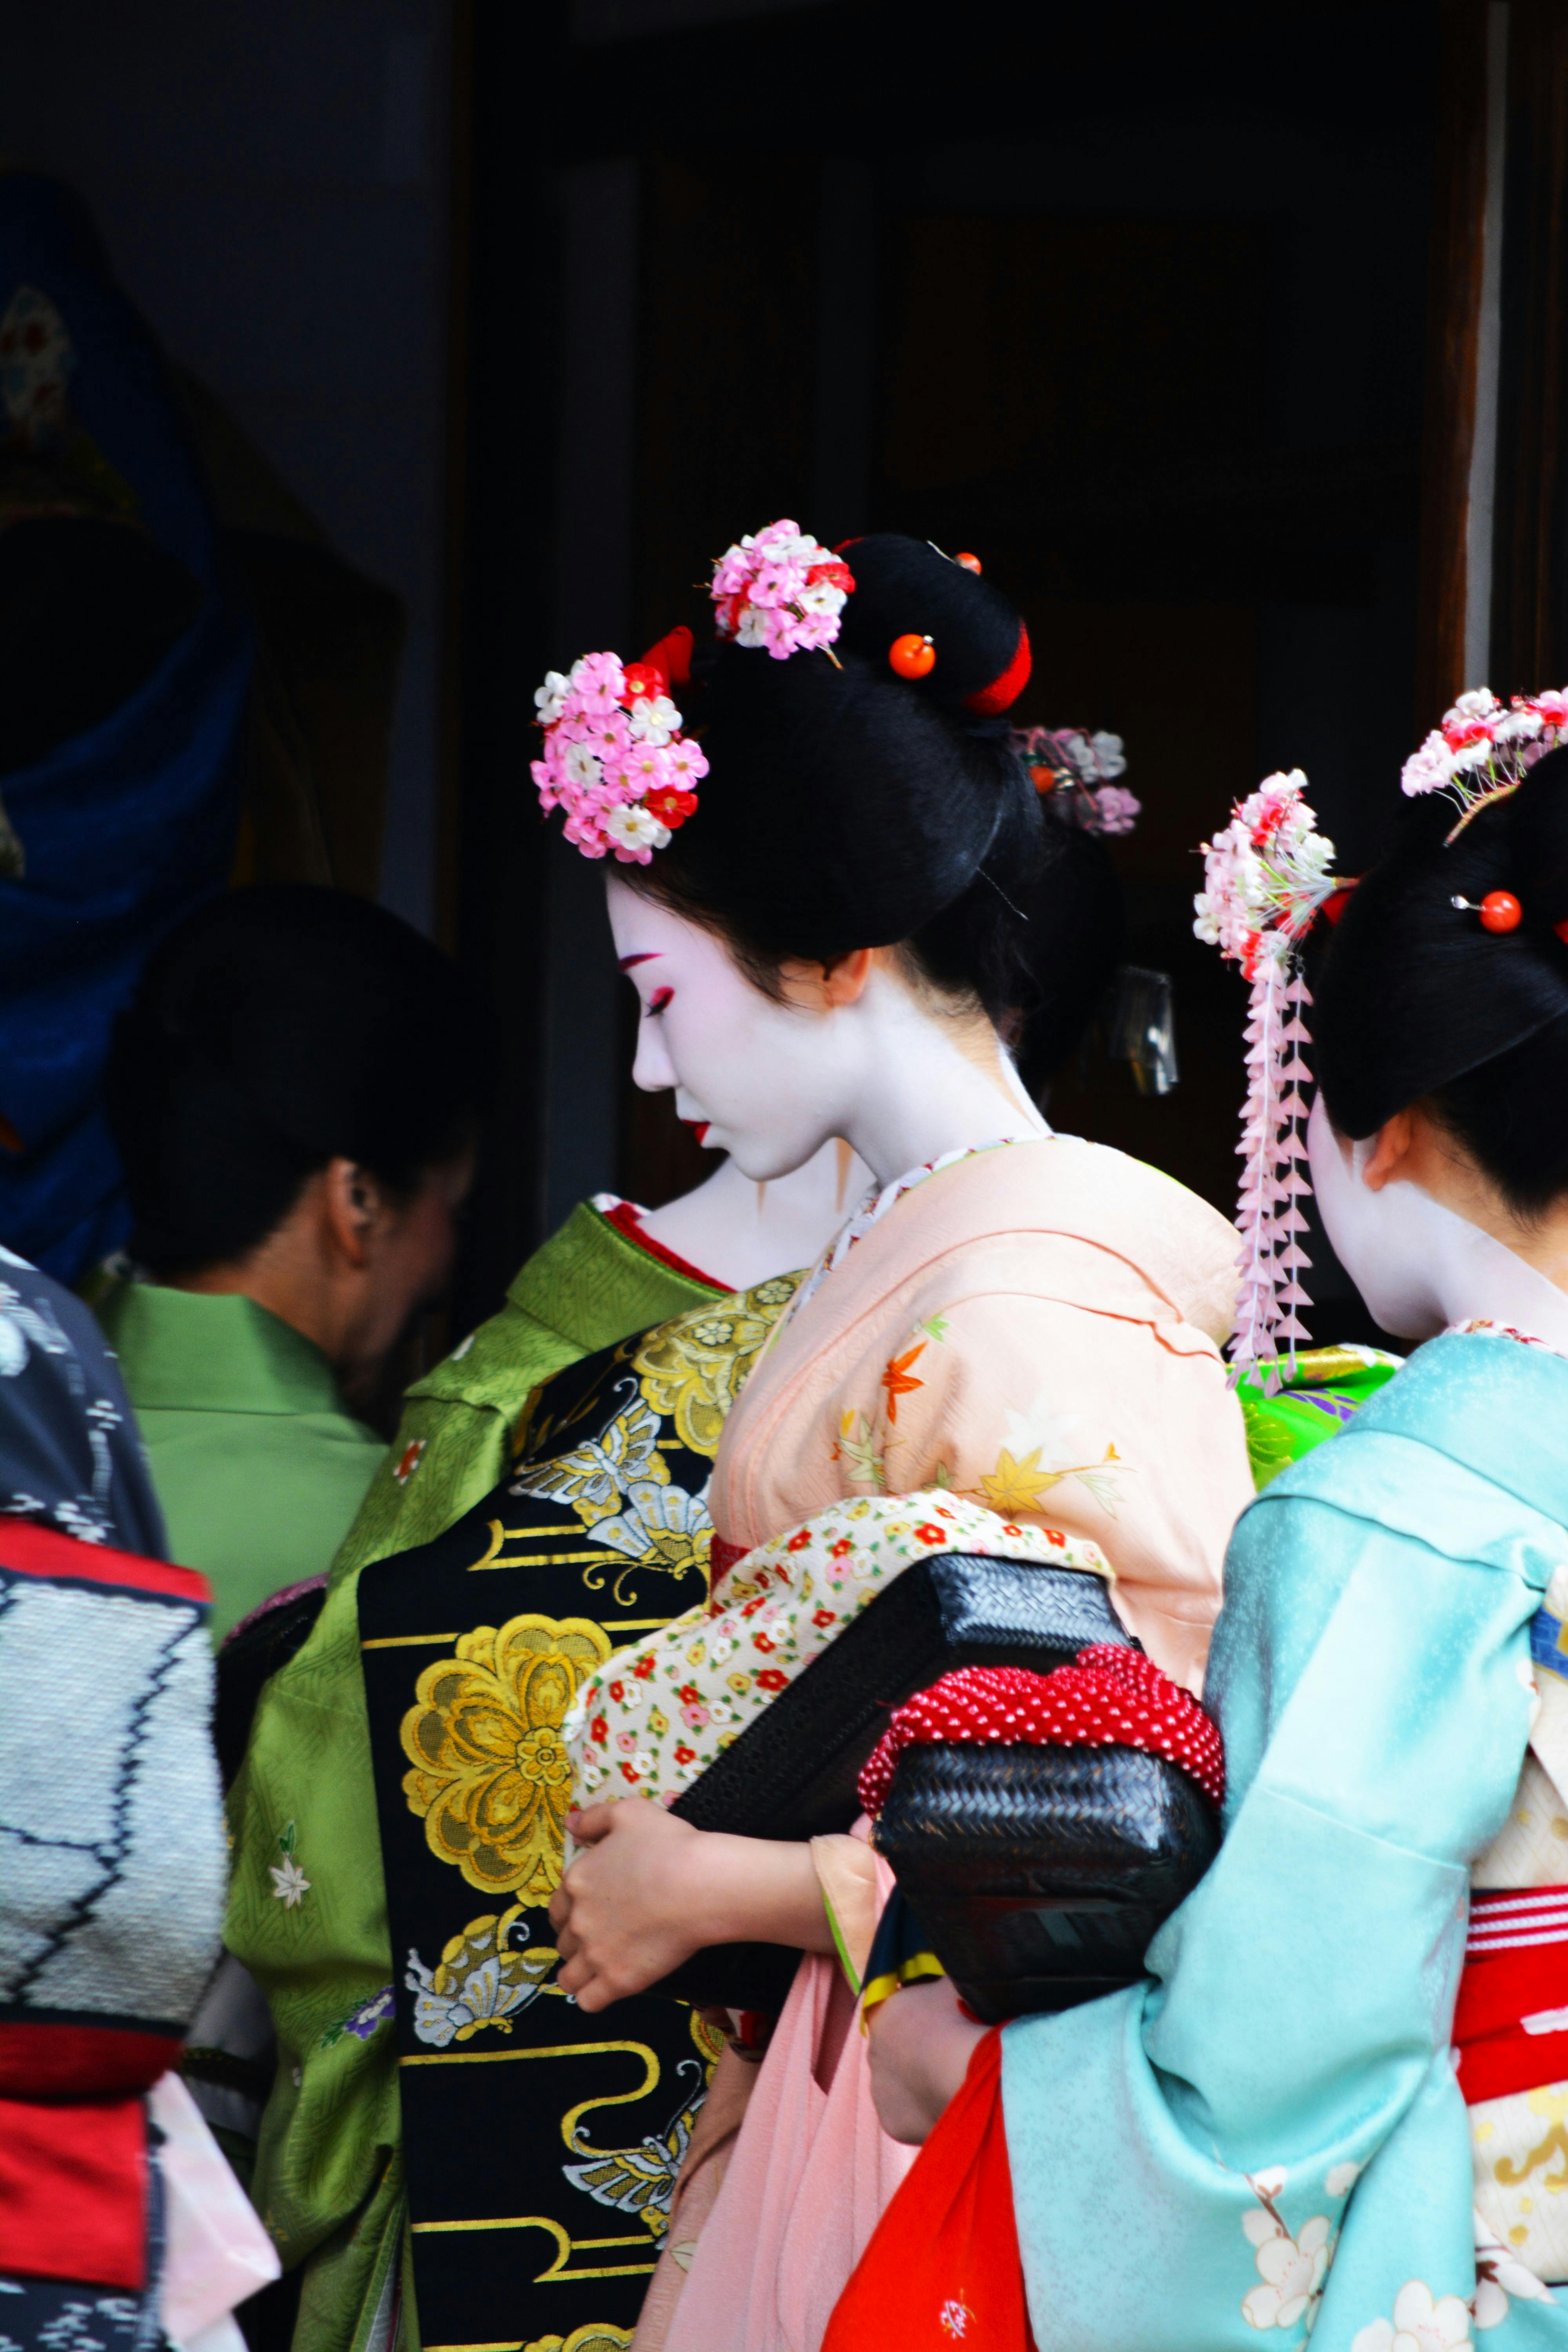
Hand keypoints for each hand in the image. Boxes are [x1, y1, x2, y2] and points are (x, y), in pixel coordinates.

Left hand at [547, 1803, 833, 2012]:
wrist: (699, 1885)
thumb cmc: (668, 1844)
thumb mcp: (629, 1812)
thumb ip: (594, 1817)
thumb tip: (569, 1822)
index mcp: (577, 1881)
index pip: (557, 1905)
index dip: (571, 1908)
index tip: (590, 1909)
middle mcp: (578, 1921)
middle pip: (563, 1941)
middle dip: (576, 1940)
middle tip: (602, 1936)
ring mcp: (596, 1954)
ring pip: (568, 1977)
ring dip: (578, 1973)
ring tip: (599, 1968)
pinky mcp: (618, 1981)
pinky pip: (588, 2001)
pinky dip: (592, 1997)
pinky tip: (606, 1987)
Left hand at [865, 1976, 986, 2144]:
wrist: (962, 2069)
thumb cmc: (959, 2018)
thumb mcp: (951, 1984)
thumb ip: (940, 1983)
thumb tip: (945, 1975)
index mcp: (882, 2014)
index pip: (895, 2016)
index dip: (918, 2022)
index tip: (940, 2028)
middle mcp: (872, 2050)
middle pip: (896, 2052)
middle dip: (917, 2054)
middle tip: (947, 2057)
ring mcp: (878, 2089)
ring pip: (900, 2086)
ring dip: (918, 2084)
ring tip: (950, 2083)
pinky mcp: (890, 2121)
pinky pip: (908, 2115)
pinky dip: (923, 2113)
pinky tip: (946, 2106)